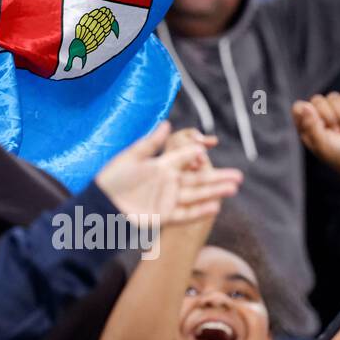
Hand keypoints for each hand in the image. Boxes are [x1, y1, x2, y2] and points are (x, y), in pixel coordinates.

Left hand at [94, 121, 242, 224]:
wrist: (101, 205)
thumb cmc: (112, 179)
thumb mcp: (131, 158)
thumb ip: (151, 143)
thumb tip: (167, 123)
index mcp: (162, 166)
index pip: (185, 158)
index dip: (196, 154)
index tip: (209, 149)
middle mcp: (169, 183)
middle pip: (197, 179)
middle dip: (217, 178)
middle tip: (239, 176)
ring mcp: (168, 200)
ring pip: (196, 195)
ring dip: (214, 192)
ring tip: (233, 188)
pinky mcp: (164, 216)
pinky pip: (186, 214)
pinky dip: (200, 211)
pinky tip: (215, 207)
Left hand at [293, 91, 339, 176]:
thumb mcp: (322, 144)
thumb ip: (311, 125)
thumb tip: (305, 106)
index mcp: (306, 125)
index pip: (299, 107)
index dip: (309, 113)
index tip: (319, 125)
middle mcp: (319, 116)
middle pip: (317, 100)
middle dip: (329, 116)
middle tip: (337, 133)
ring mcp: (335, 110)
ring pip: (333, 96)